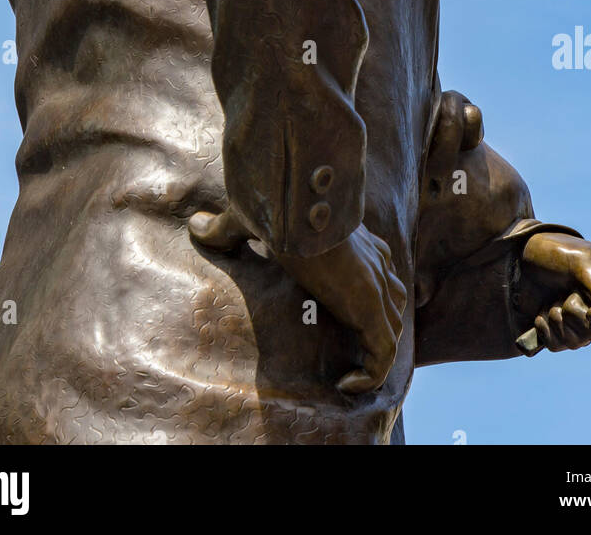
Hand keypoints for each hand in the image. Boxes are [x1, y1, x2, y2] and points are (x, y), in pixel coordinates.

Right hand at [189, 207, 406, 393]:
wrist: (298, 206)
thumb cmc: (278, 207)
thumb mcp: (250, 219)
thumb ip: (226, 228)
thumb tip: (196, 225)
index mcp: (353, 241)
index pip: (376, 269)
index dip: (369, 295)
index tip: (339, 311)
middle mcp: (373, 262)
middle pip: (393, 300)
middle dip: (376, 327)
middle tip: (349, 349)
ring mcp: (375, 286)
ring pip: (392, 328)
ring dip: (374, 353)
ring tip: (347, 372)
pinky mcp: (370, 308)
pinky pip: (384, 353)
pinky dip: (372, 373)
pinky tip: (346, 384)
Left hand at [518, 234, 590, 353]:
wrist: (519, 254)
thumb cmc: (553, 250)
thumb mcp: (579, 263)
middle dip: (578, 316)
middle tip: (564, 294)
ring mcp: (586, 316)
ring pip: (582, 341)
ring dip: (559, 321)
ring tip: (551, 300)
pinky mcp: (564, 327)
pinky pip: (561, 345)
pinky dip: (547, 331)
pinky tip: (541, 314)